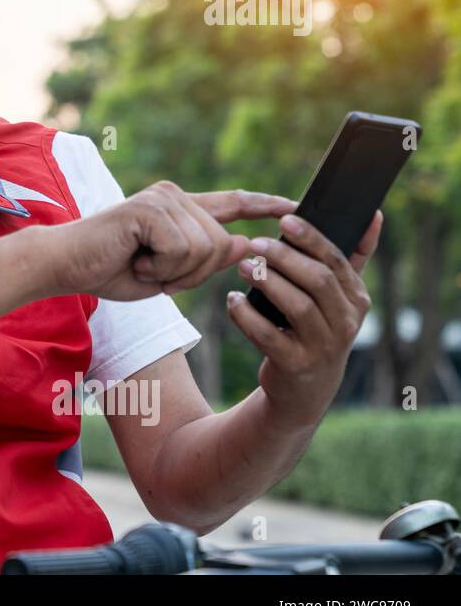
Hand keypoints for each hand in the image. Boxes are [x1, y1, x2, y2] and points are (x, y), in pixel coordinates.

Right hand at [45, 181, 297, 300]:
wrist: (65, 265)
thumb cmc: (109, 269)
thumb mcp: (167, 273)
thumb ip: (205, 260)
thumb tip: (244, 243)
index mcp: (179, 209)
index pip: (231, 202)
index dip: (264, 205)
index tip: (294, 207)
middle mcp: (174, 195)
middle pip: (221, 243)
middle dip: (194, 274)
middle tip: (154, 274)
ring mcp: (163, 198)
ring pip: (205, 249)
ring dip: (175, 272)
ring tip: (142, 265)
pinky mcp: (150, 208)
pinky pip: (182, 250)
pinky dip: (160, 268)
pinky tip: (135, 260)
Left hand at [227, 211, 381, 427]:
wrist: (304, 389)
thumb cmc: (316, 328)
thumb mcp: (338, 298)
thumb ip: (352, 258)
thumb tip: (373, 215)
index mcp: (356, 299)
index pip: (337, 261)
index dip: (311, 239)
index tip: (285, 220)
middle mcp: (346, 323)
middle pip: (318, 280)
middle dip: (285, 257)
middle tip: (255, 243)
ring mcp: (323, 347)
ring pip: (297, 306)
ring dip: (267, 282)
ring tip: (242, 266)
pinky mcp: (296, 365)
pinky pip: (268, 336)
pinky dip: (246, 316)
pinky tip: (232, 300)